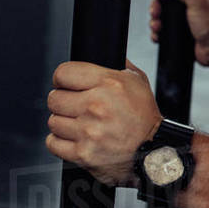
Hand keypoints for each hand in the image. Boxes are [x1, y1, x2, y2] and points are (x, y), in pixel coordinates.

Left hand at [46, 59, 160, 185]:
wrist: (155, 151)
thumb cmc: (145, 118)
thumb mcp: (138, 82)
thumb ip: (118, 66)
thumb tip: (103, 53)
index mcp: (109, 84)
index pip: (63, 73)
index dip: (63, 80)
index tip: (67, 86)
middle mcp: (96, 106)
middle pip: (54, 99)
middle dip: (64, 103)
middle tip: (77, 109)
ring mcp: (88, 132)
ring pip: (53, 122)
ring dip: (64, 124)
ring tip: (81, 126)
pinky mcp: (83, 154)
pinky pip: (53, 143)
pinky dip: (61, 143)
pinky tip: (76, 140)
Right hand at [150, 0, 208, 65]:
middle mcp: (190, 5)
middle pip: (164, 3)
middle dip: (155, 8)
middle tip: (155, 14)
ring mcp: (185, 21)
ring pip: (162, 18)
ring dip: (155, 22)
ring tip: (156, 27)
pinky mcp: (181, 34)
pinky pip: (164, 32)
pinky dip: (157, 34)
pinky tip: (157, 36)